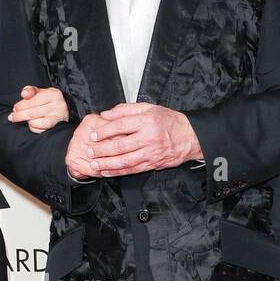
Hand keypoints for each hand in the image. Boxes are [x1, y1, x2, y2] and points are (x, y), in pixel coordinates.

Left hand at [7, 84, 69, 132]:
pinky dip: (33, 127)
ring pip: (37, 122)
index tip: (15, 108)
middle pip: (34, 112)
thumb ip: (30, 91)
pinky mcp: (57, 127)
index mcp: (53, 94)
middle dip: (20, 115)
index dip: (22, 105)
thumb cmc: (47, 100)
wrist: (63, 108)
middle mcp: (58, 106)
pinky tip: (31, 124)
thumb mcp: (40, 92)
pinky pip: (41, 129)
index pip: (34, 100)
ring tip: (24, 119)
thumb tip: (24, 94)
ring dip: (28, 121)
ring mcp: (58, 118)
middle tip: (12, 117)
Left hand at [71, 103, 202, 175]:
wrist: (189, 137)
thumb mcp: (149, 108)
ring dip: (106, 164)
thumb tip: (106, 115)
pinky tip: (106, 172)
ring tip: (94, 164)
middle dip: (102, 150)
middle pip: (120, 146)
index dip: (105, 131)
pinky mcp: (152, 164)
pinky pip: (131, 170)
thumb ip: (126, 109)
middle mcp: (148, 138)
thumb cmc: (169, 121)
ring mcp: (150, 153)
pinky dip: (117, 172)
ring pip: (124, 161)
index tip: (94, 135)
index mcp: (147, 121)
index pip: (121, 126)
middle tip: (90, 151)